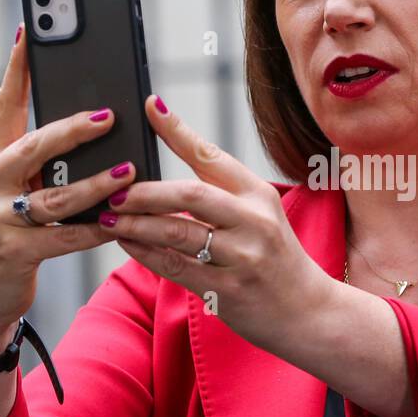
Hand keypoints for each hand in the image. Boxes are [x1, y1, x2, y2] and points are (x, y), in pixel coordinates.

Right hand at [0, 25, 130, 346]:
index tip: (31, 30)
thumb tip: (97, 128)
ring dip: (95, 184)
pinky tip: (121, 222)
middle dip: (72, 129)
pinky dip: (96, 229)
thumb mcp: (18, 193)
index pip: (5, 106)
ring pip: (54, 196)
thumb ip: (44, 166)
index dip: (19, 69)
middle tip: (108, 116)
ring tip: (128, 173)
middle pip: (33, 147)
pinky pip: (65, 237)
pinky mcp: (13, 253)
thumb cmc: (13, 236)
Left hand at [101, 95, 334, 350]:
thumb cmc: (274, 256)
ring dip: (136, 224)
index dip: (178, 131)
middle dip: (146, 191)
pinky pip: (176, 268)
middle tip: (113, 189)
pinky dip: (145, 253)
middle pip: (190, 195)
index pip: (212, 155)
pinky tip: (127, 243)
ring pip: (177, 233)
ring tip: (108, 217)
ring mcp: (242, 257)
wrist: (309, 310)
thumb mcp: (260, 214)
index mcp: (259, 194)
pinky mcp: (228, 290)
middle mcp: (254, 221)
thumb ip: (220, 193)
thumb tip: (163, 175)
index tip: (150, 106)